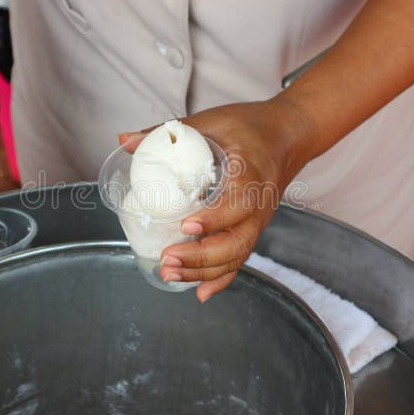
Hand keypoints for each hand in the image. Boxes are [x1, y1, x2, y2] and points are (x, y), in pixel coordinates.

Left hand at [120, 98, 313, 302]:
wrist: (288, 136)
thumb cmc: (251, 126)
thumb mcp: (211, 121)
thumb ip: (167, 132)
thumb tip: (124, 141)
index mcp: (252, 173)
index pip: (239, 203)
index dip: (215, 218)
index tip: (186, 226)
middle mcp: (259, 204)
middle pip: (237, 241)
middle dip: (202, 256)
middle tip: (167, 259)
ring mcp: (258, 220)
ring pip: (236, 255)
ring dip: (204, 271)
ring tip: (169, 274)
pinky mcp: (253, 228)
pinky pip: (240, 259)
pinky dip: (221, 279)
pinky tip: (200, 293)